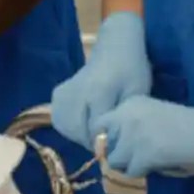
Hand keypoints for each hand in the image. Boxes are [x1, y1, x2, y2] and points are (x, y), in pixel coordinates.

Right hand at [51, 12, 151, 150]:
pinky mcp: (58, 94)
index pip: (95, 133)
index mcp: (97, 93)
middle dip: (93, 142)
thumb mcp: (135, 96)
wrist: (115, 47)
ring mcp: (63, 93)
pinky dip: (71, 127)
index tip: (116, 145)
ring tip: (97, 130)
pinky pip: (60, 120)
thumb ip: (120, 120)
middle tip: (109, 138)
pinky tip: (85, 122)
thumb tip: (106, 146)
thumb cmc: (131, 71)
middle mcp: (75, 93)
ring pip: (66, 129)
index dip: (106, 145)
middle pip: (78, 133)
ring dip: (81, 136)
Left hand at [92, 96, 193, 177]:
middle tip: (139, 156)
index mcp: (130, 103)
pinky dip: (145, 173)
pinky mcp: (146, 154)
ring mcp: (135, 134)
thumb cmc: (191, 126)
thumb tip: (111, 151)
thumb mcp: (153, 118)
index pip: (100, 124)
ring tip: (152, 161)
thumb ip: (130, 129)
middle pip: (104, 143)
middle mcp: (127, 115)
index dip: (111, 139)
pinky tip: (163, 164)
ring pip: (116, 160)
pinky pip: (132, 172)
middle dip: (118, 152)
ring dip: (130, 165)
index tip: (127, 146)